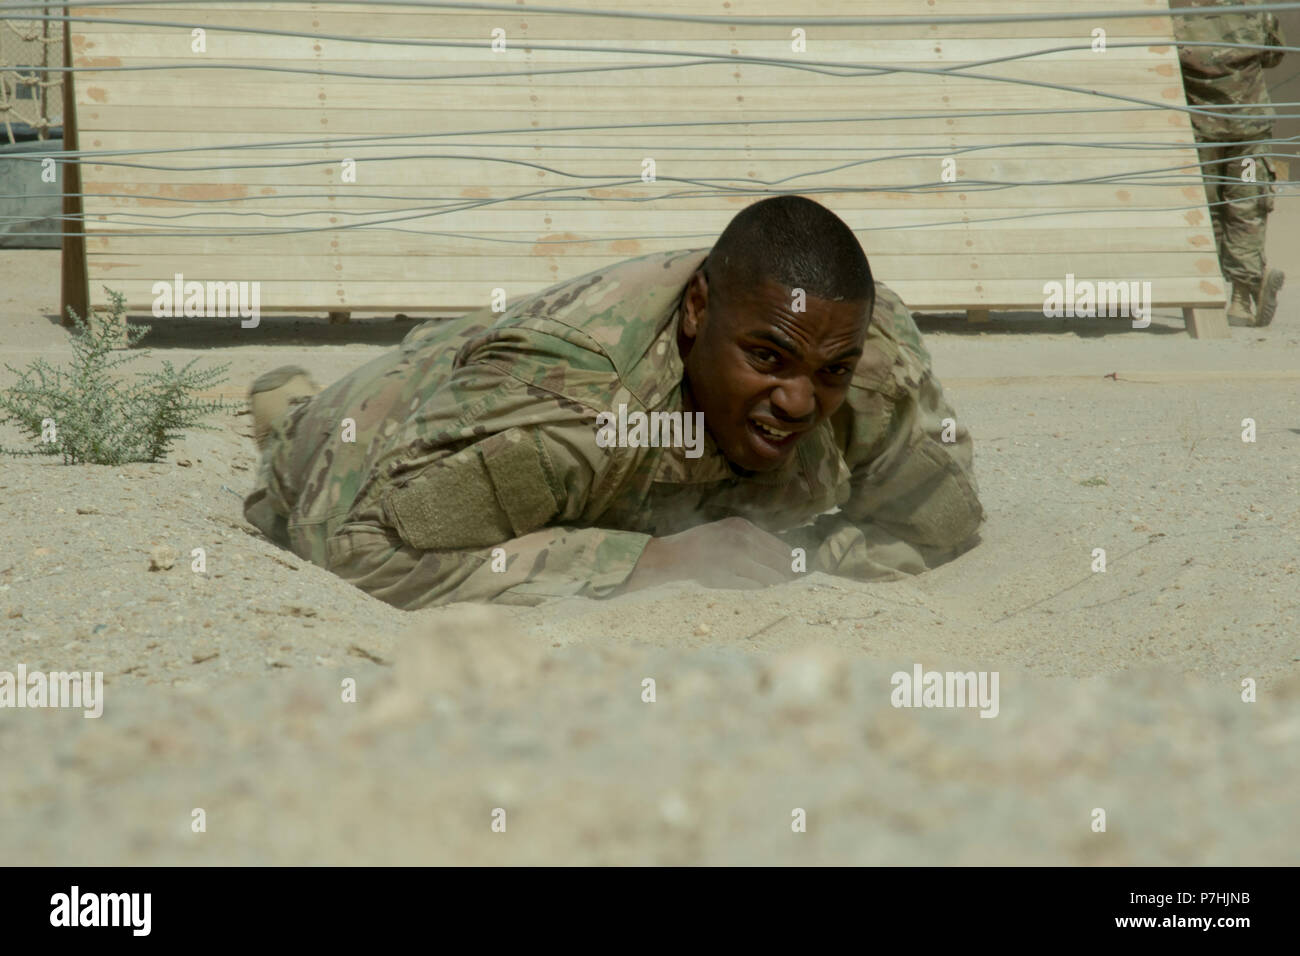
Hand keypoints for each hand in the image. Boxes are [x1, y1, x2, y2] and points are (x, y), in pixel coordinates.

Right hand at [618, 517, 795, 592]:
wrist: (672, 556)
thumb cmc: (699, 545)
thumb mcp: (727, 532)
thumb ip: (750, 541)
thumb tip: (780, 557)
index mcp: (742, 527)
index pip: (777, 545)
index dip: (792, 558)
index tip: (802, 568)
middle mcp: (741, 538)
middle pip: (778, 559)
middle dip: (791, 572)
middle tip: (803, 582)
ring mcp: (736, 556)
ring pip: (770, 574)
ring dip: (780, 582)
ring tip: (790, 589)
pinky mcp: (729, 573)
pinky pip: (755, 584)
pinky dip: (765, 588)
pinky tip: (770, 591)